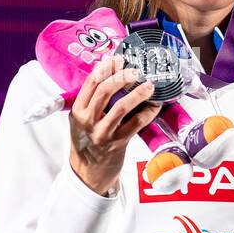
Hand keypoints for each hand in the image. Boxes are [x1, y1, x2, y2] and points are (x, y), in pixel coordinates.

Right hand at [67, 55, 159, 195]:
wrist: (88, 173)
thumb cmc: (88, 142)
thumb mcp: (82, 120)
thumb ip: (92, 102)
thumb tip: (111, 76)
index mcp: (77, 111)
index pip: (90, 84)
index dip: (105, 69)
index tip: (117, 59)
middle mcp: (88, 120)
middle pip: (104, 91)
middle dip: (121, 77)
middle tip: (135, 70)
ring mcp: (103, 132)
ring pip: (121, 107)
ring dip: (138, 93)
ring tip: (150, 85)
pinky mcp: (119, 143)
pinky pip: (137, 124)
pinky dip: (148, 112)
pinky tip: (155, 105)